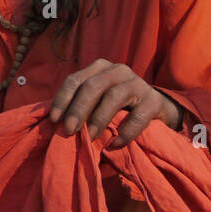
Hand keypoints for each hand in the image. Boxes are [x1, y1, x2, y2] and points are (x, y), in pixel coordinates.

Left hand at [48, 59, 182, 148]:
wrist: (155, 109)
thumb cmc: (117, 105)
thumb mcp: (97, 99)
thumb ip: (79, 103)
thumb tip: (56, 121)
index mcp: (99, 68)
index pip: (75, 80)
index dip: (62, 99)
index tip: (55, 119)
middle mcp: (117, 70)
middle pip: (92, 86)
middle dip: (78, 109)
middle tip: (69, 130)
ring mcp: (138, 83)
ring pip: (114, 96)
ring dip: (99, 118)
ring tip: (92, 137)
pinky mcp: (154, 100)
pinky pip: (138, 116)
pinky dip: (126, 131)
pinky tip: (115, 144)